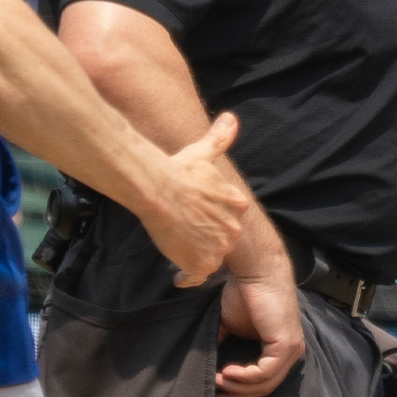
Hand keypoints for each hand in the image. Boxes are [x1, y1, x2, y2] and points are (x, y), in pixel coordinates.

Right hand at [135, 114, 249, 287]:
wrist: (159, 189)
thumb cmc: (180, 170)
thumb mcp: (204, 152)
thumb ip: (220, 138)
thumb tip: (231, 119)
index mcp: (237, 204)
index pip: (230, 218)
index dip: (214, 219)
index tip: (199, 218)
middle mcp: (233, 228)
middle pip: (222, 239)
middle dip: (207, 238)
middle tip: (186, 232)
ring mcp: (218, 248)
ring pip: (211, 257)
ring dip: (198, 256)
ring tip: (180, 248)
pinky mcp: (201, 264)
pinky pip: (197, 277)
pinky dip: (188, 278)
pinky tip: (179, 276)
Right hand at [216, 268, 305, 396]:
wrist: (255, 270)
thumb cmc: (244, 292)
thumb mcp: (231, 324)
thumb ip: (225, 342)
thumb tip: (207, 361)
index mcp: (281, 349)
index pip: (263, 381)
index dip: (239, 392)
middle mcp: (291, 352)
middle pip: (264, 388)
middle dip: (237, 396)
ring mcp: (292, 349)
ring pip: (264, 384)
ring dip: (237, 387)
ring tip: (217, 380)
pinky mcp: (286, 345)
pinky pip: (264, 373)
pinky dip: (244, 376)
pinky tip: (227, 371)